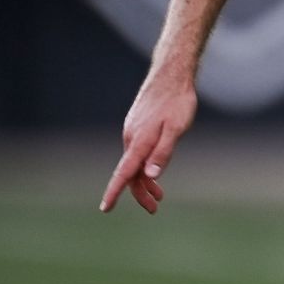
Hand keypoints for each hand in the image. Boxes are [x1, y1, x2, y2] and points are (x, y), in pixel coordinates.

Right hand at [100, 72, 196, 213]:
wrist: (171, 74)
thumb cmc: (177, 101)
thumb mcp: (176, 129)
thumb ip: (163, 152)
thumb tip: (149, 176)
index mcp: (139, 141)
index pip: (124, 173)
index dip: (115, 192)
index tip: (105, 208)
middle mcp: (131, 137)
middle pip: (131, 173)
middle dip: (139, 193)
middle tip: (154, 209)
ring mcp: (133, 131)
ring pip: (135, 163)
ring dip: (144, 181)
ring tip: (159, 196)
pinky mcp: (138, 126)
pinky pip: (138, 152)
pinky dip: (145, 166)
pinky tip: (155, 170)